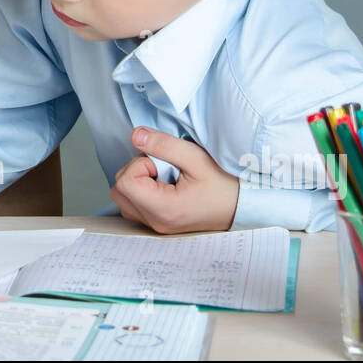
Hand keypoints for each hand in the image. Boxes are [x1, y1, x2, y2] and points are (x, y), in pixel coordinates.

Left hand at [109, 127, 240, 233]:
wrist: (243, 206)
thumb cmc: (224, 185)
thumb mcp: (196, 158)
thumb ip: (163, 145)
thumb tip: (135, 135)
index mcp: (164, 209)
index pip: (126, 181)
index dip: (140, 164)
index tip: (163, 164)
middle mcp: (155, 222)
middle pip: (119, 189)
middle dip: (137, 171)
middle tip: (164, 168)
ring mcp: (155, 226)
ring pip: (122, 198)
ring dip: (137, 181)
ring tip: (165, 178)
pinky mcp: (157, 224)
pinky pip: (132, 206)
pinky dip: (140, 192)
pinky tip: (162, 187)